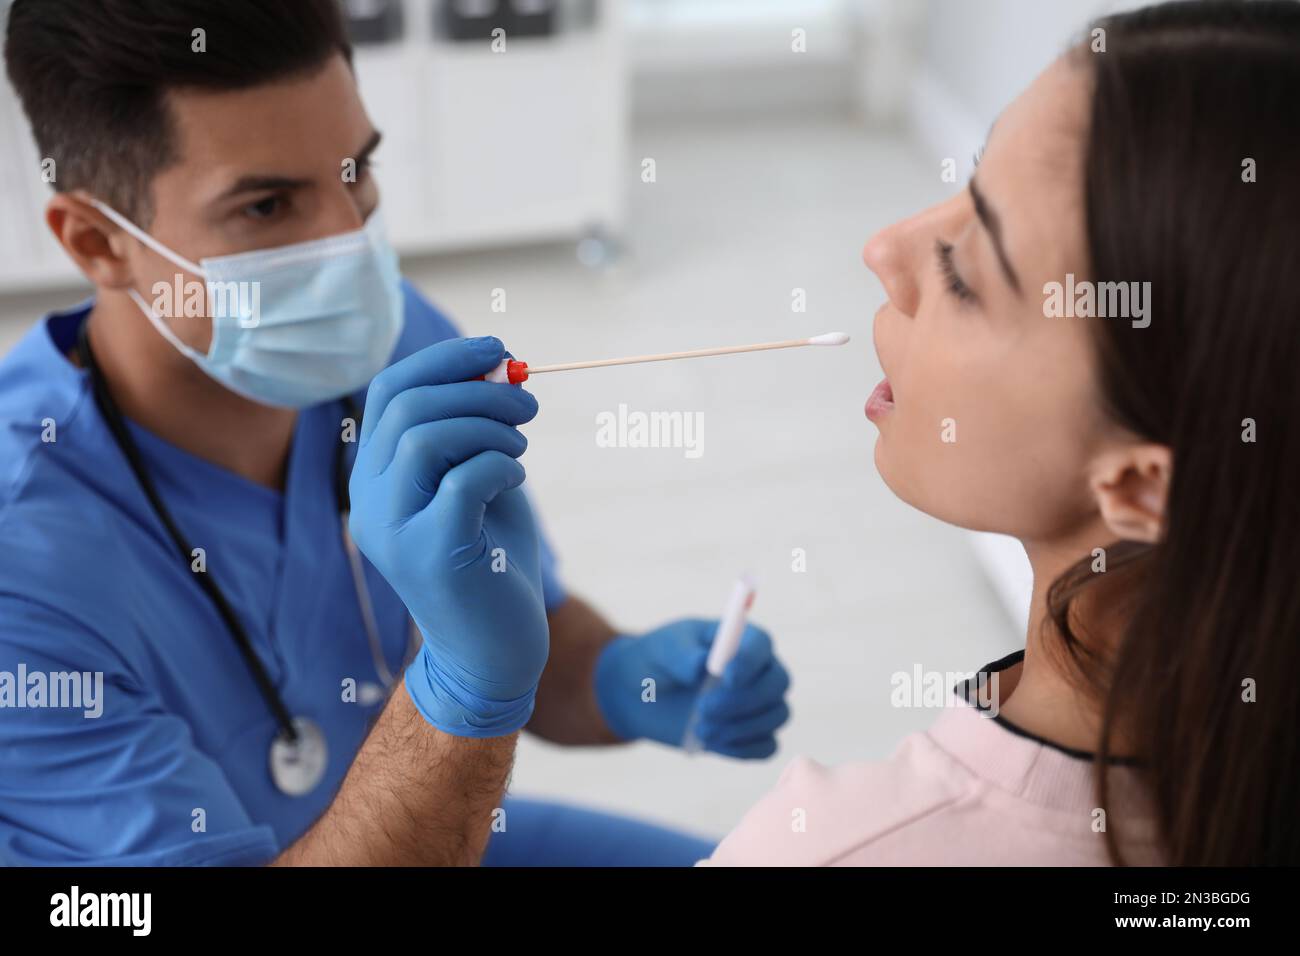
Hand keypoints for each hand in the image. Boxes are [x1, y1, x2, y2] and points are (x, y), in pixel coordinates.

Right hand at [348, 336, 548, 735]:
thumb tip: (498, 367)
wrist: (492, 651)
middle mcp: (369, 501)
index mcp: (373, 477)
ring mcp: (394, 530)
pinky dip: (500, 466)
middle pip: (409, 407)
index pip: (390, 391)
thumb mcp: (479, 482)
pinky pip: (463, 481)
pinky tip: (516, 482)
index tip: (497, 351)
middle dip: (478, 391)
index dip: (444, 359)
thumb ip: (477, 430)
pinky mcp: (431, 555)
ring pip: (428, 438)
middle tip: (529, 404)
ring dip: (491, 428)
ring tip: (522, 447)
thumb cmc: (491, 560)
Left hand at [593, 619, 789, 757]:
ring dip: (740, 727)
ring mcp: (759, 703)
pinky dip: (743, 749)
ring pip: (776, 715)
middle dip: (744, 700)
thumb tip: (701, 666)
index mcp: (740, 638)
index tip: (726, 677)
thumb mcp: (661, 650)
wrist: (644, 695)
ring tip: (699, 729)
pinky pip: (767, 746)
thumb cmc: (658, 662)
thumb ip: (681, 654)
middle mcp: (758, 669)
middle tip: (704, 709)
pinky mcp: (752, 733)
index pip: (761, 644)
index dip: (750, 661)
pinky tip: (713, 744)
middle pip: (778, 683)